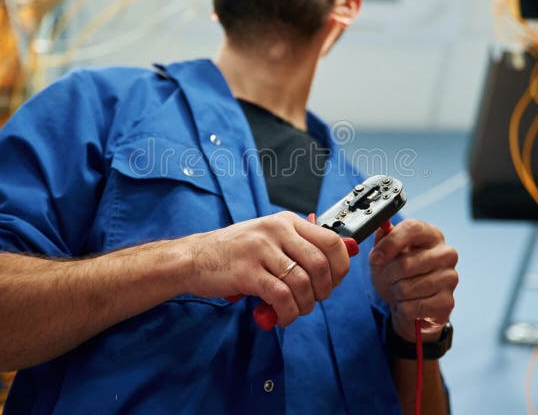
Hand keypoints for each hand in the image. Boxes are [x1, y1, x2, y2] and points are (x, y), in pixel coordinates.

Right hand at [182, 212, 350, 326]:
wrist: (193, 258)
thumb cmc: (234, 252)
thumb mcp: (269, 238)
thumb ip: (300, 245)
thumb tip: (344, 253)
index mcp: (285, 221)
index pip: (331, 240)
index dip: (340, 266)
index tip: (333, 282)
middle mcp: (276, 230)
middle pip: (320, 264)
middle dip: (324, 290)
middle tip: (313, 300)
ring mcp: (260, 250)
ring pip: (302, 282)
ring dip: (304, 305)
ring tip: (294, 310)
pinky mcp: (247, 271)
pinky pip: (281, 296)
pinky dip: (287, 312)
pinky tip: (281, 316)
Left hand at [369, 220, 457, 342]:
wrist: (409, 305)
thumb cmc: (398, 275)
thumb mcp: (386, 254)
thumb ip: (382, 239)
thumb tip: (381, 229)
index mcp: (431, 235)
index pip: (413, 229)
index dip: (390, 243)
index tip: (376, 257)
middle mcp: (446, 254)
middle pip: (406, 263)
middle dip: (389, 275)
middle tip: (389, 278)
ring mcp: (450, 278)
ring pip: (406, 288)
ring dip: (395, 292)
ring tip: (401, 291)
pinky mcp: (447, 302)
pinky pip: (412, 307)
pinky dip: (403, 309)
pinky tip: (410, 304)